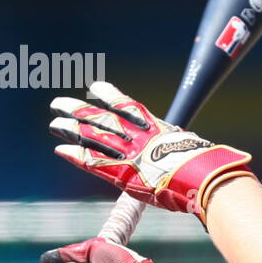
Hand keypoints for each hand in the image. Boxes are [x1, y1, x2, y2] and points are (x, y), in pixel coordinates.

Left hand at [49, 82, 253, 220]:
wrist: (203, 175)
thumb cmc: (205, 164)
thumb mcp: (192, 147)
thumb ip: (181, 146)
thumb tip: (192, 150)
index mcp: (154, 127)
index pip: (126, 105)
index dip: (109, 95)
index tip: (95, 87)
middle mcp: (138, 135)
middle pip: (102, 117)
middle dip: (79, 110)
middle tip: (59, 104)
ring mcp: (129, 152)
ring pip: (93, 136)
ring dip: (72, 129)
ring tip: (55, 124)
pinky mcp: (123, 173)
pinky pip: (94, 162)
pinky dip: (77, 156)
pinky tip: (61, 150)